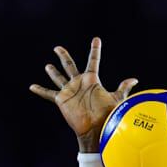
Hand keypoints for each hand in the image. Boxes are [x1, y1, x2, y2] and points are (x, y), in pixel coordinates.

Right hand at [29, 37, 138, 151]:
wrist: (96, 128)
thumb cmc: (108, 114)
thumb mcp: (117, 98)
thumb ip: (123, 88)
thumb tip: (135, 80)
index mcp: (92, 80)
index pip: (93, 61)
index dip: (95, 50)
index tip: (96, 39)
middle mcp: (79, 83)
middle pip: (69, 65)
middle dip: (63, 56)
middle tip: (57, 48)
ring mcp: (70, 90)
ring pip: (58, 77)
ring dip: (53, 71)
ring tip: (48, 66)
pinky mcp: (61, 99)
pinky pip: (48, 93)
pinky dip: (40, 90)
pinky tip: (32, 86)